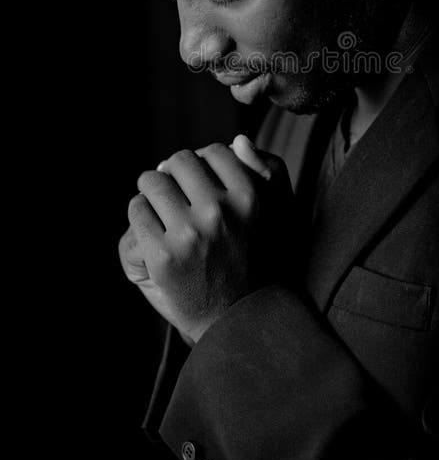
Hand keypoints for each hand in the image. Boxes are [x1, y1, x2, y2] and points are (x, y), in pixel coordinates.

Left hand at [118, 136, 294, 343]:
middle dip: (175, 174)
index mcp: (251, 197)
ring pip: (151, 182)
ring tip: (163, 208)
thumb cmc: (262, 260)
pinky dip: (142, 216)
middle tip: (178, 194)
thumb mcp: (280, 213)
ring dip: (153, 191)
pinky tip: (155, 230)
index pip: (215, 152)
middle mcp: (220, 212)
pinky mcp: (161, 257)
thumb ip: (265, 170)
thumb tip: (238, 139)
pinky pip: (137, 211)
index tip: (204, 184)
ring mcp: (188, 235)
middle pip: (179, 161)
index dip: (207, 165)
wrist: (241, 321)